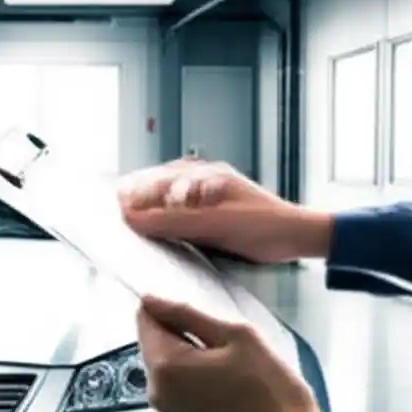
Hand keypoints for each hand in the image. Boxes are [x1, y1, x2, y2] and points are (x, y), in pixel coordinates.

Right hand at [117, 159, 332, 263]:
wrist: (300, 234)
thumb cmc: (264, 227)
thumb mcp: (214, 225)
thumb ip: (172, 221)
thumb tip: (133, 217)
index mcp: (202, 177)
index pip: (154, 181)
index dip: (131, 195)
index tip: (111, 207)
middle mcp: (204, 177)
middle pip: (157, 181)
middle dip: (134, 193)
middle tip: (111, 208)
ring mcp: (209, 189)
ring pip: (168, 189)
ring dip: (149, 200)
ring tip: (127, 211)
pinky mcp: (214, 204)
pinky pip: (180, 202)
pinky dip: (164, 209)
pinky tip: (159, 219)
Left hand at [136, 295, 345, 411]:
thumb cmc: (272, 397)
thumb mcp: (238, 337)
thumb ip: (188, 315)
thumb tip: (153, 301)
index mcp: (165, 366)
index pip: (145, 319)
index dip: (168, 306)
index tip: (196, 307)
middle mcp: (157, 391)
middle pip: (155, 342)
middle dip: (183, 332)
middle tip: (226, 336)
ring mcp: (168, 410)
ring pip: (169, 364)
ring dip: (193, 353)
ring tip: (235, 361)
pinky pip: (180, 385)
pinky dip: (198, 375)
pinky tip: (232, 380)